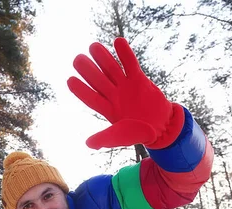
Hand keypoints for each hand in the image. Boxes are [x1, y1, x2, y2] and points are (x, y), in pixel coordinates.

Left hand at [67, 37, 183, 149]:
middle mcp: (113, 95)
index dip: (80, 89)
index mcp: (107, 108)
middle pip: (98, 80)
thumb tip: (88, 144)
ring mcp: (125, 86)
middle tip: (77, 59)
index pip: (90, 97)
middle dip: (88, 70)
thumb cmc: (139, 134)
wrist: (161, 126)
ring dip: (103, 58)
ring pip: (112, 69)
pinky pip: (130, 64)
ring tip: (93, 47)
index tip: (69, 80)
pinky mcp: (138, 79)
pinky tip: (117, 41)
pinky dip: (125, 54)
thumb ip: (106, 138)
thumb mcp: (121, 136)